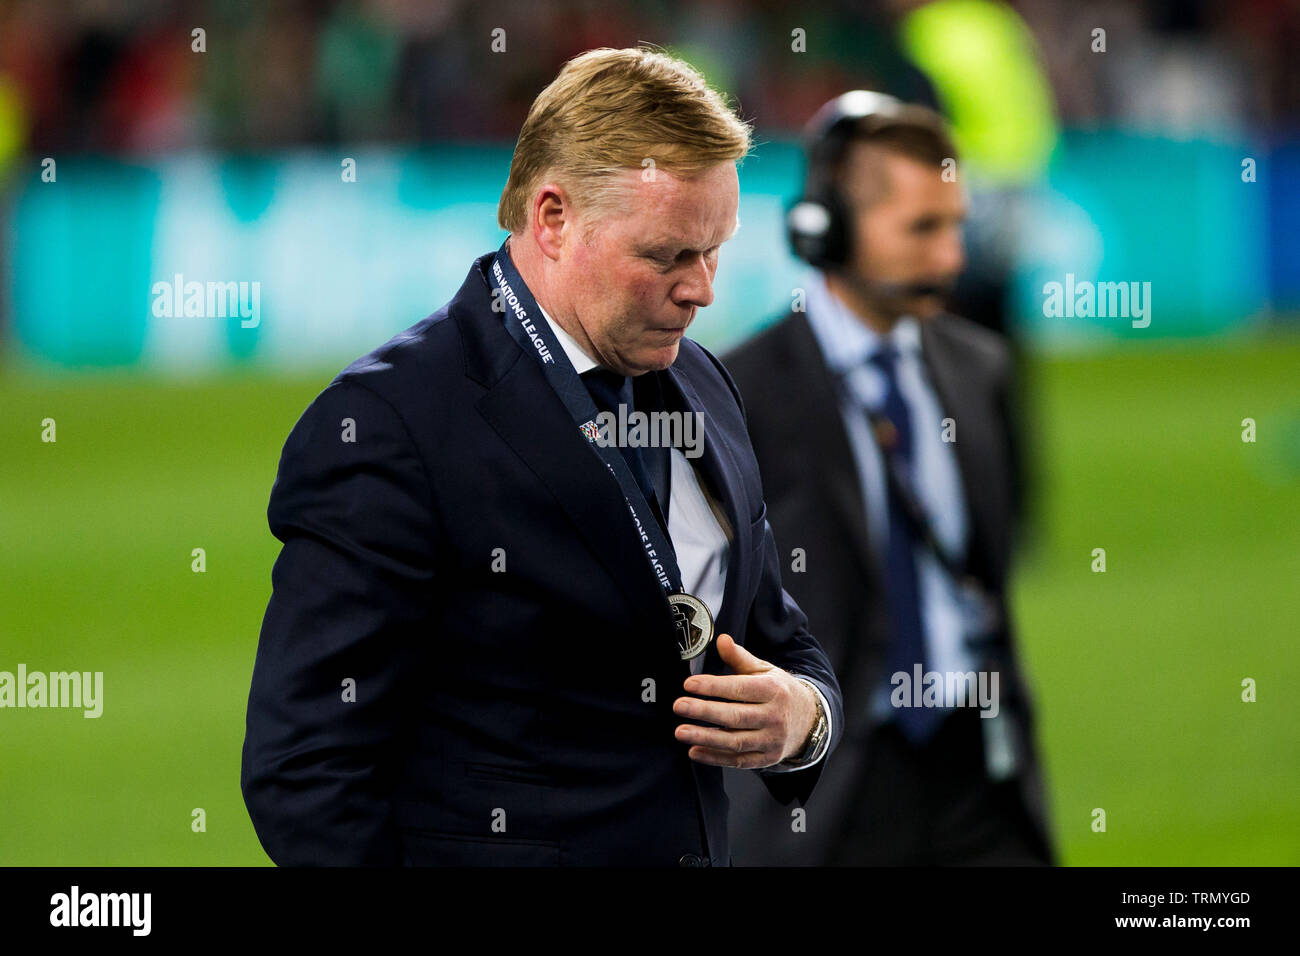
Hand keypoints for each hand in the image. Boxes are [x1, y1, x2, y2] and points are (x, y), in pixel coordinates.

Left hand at [672, 633, 818, 768]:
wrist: (808, 720)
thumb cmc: (779, 691)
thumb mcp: (764, 670)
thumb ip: (740, 657)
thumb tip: (721, 640)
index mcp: (774, 690)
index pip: (740, 688)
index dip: (713, 686)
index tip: (689, 684)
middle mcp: (775, 717)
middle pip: (735, 716)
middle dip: (704, 711)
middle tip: (679, 706)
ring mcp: (772, 740)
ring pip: (736, 741)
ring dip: (706, 738)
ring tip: (681, 731)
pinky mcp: (767, 759)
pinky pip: (739, 761)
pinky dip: (715, 758)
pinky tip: (694, 752)